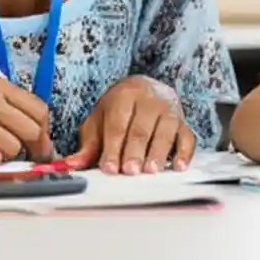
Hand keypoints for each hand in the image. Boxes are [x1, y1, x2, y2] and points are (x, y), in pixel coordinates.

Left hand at [65, 76, 193, 174]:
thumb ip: (89, 145)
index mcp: (125, 96)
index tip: (110, 167)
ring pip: (166, 132)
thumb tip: (72, 164)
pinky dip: (185, 152)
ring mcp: (169, 110)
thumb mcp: (100, 120)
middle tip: (130, 171)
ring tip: (150, 170)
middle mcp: (149, 100)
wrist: (145, 88)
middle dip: (135, 151)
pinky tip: (178, 166)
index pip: (118, 125)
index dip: (114, 147)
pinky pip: (188, 137)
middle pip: (142, 129)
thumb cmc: (120, 109)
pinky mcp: (184, 122)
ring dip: (158, 152)